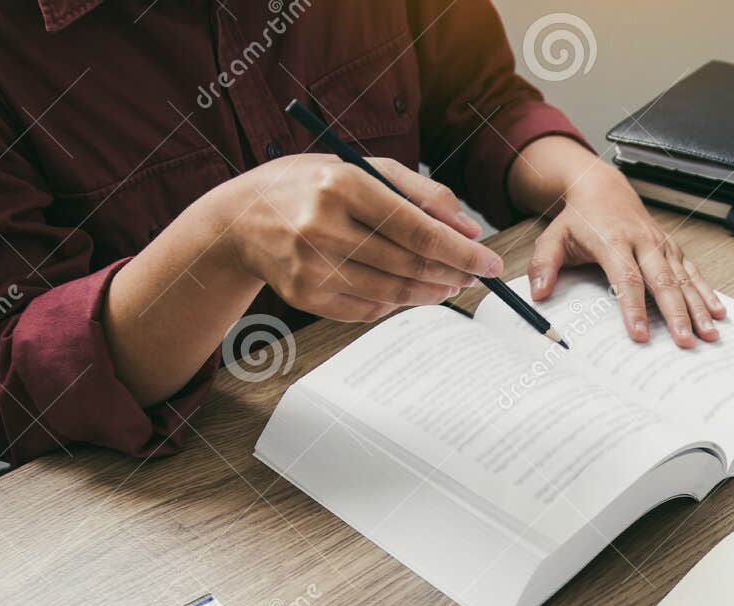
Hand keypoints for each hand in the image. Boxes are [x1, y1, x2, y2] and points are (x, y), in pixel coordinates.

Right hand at [206, 154, 503, 322]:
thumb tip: (469, 229)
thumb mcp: (362, 170)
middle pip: (409, 263)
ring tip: (450, 284)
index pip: (417, 228)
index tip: (492, 262)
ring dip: (432, 292)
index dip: (462, 250)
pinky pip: (369, 308)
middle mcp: (322, 227)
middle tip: (477, 275)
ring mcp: (311, 266)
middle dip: (453, 273)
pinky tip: (408, 290)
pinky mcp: (305, 297)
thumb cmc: (312, 188)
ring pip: (394, 291)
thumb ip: (421, 192)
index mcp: (340, 185)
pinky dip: (397, 302)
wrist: (241, 219)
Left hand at [527, 165, 724, 347]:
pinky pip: (693, 271)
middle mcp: (643, 241)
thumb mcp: (554, 236)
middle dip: (676, 314)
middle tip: (685, 341)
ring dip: (698, 307)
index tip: (640, 335)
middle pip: (663, 281)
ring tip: (709, 334)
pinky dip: (707, 292)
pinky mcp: (672, 247)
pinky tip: (719, 312)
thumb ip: (544, 263)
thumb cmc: (580, 218)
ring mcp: (661, 244)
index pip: (626, 279)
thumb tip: (539, 293)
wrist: (604, 187)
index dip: (634, 308)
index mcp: (613, 240)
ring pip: (683, 278)